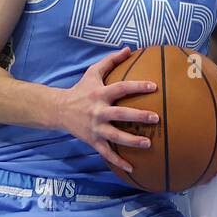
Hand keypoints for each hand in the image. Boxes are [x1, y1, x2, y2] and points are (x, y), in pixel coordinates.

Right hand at [54, 46, 159, 174]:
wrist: (59, 110)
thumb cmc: (81, 89)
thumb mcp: (93, 72)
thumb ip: (110, 60)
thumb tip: (129, 48)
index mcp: (100, 94)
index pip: (121, 88)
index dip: (137, 86)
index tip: (154, 87)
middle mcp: (98, 111)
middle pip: (121, 114)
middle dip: (139, 116)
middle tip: (156, 118)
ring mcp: (95, 128)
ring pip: (115, 136)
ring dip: (132, 141)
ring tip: (148, 143)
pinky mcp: (92, 141)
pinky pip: (107, 153)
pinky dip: (118, 161)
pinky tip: (132, 167)